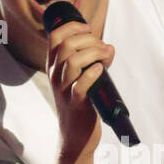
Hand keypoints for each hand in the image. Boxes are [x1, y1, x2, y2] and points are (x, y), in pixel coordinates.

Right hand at [46, 19, 113, 157]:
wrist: (75, 136)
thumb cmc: (81, 103)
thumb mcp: (81, 77)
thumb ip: (93, 60)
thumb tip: (109, 47)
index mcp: (54, 66)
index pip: (55, 36)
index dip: (72, 27)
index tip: (88, 29)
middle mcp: (55, 76)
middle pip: (66, 45)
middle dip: (89, 40)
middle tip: (103, 47)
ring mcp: (63, 90)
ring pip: (72, 61)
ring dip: (94, 53)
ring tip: (106, 56)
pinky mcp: (75, 104)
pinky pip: (80, 85)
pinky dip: (92, 73)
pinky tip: (101, 70)